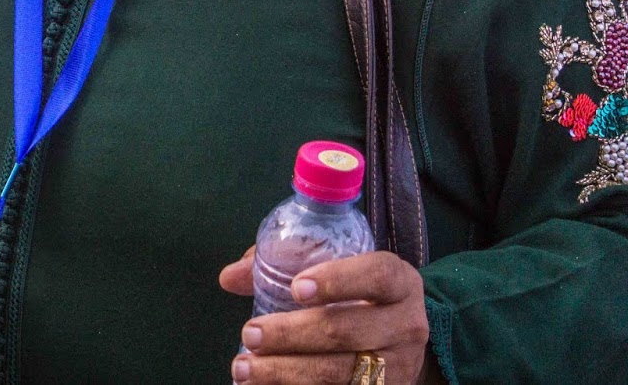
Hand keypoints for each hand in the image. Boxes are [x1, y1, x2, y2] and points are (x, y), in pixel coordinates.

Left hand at [220, 249, 430, 383]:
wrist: (400, 341)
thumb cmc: (355, 294)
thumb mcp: (336, 268)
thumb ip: (284, 262)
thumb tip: (229, 278)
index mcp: (399, 283)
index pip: (376, 276)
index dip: (336, 280)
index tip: (294, 288)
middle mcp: (406, 325)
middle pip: (347, 331)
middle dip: (291, 335)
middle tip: (250, 334)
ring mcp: (399, 367)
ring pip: (340, 373)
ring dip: (285, 372)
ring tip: (244, 368)